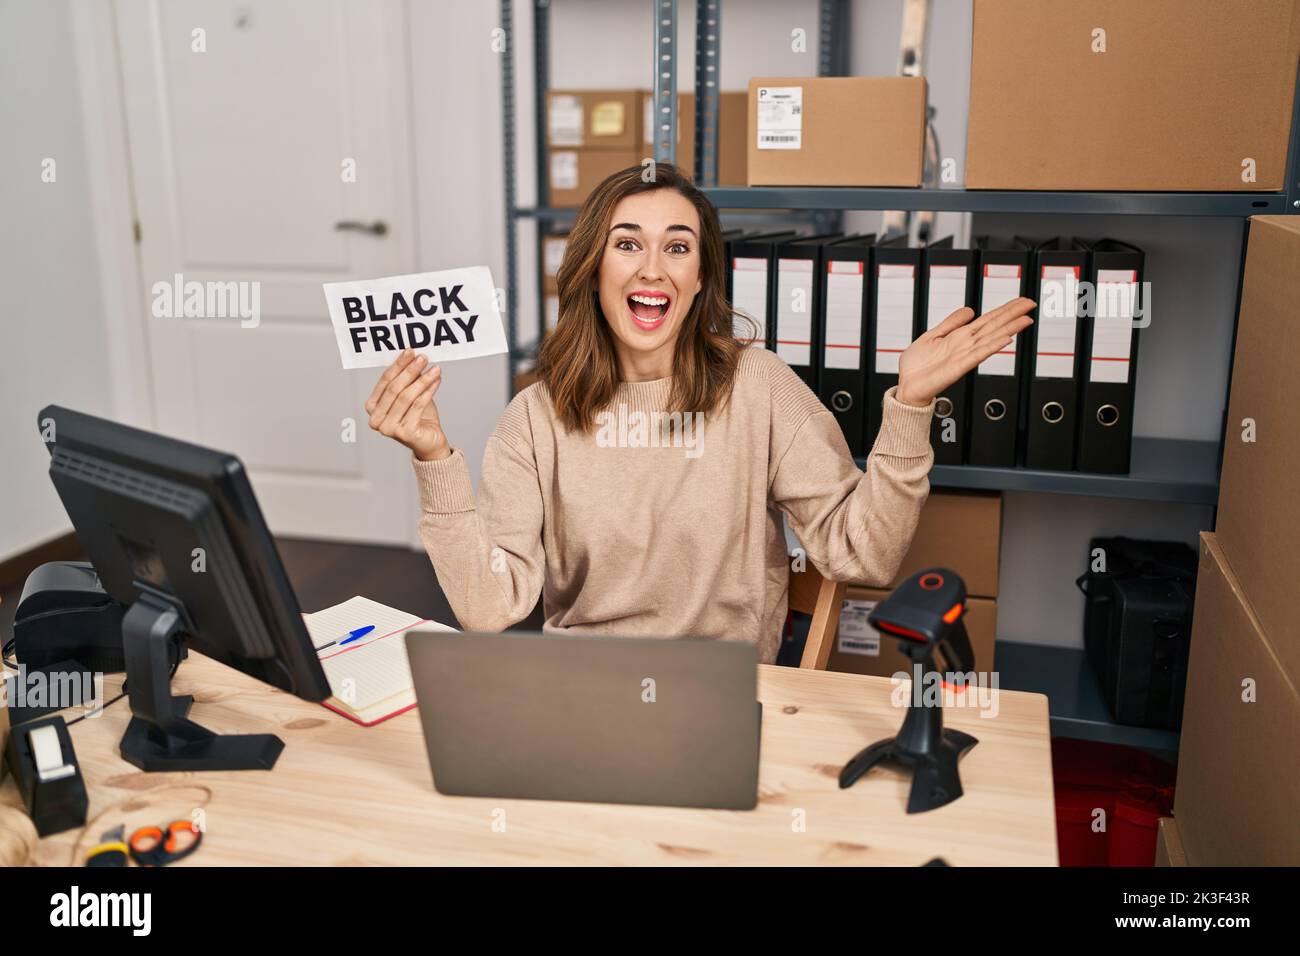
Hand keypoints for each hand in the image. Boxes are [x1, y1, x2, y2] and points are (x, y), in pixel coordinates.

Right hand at [365, 349, 448, 460]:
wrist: (430, 442)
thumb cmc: (419, 418)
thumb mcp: (411, 394)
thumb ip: (408, 379)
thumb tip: (414, 357)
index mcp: (372, 407)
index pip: (384, 381)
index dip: (398, 365)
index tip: (410, 351)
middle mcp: (376, 419)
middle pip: (394, 388)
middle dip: (410, 371)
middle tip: (423, 358)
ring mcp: (388, 428)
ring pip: (406, 397)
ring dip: (422, 380)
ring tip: (435, 369)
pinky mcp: (404, 433)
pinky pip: (417, 406)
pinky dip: (428, 391)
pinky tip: (437, 381)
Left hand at [896, 297, 1035, 406]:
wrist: (907, 384)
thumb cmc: (917, 365)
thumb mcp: (933, 335)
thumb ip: (951, 322)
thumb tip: (969, 310)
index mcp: (960, 336)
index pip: (988, 319)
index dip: (1005, 309)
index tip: (1021, 301)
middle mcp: (966, 345)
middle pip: (994, 326)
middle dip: (1012, 315)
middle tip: (1031, 304)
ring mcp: (964, 356)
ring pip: (991, 338)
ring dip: (1009, 329)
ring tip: (1025, 319)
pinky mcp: (959, 367)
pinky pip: (978, 355)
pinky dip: (992, 347)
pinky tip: (1005, 340)